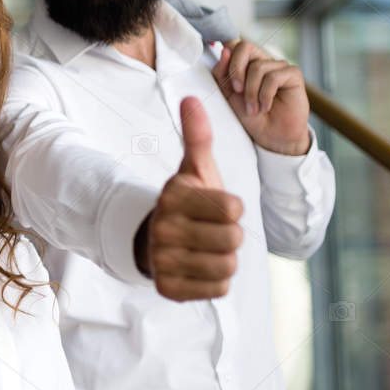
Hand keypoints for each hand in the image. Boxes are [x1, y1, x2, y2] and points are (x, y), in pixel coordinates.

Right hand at [139, 97, 244, 301]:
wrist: (155, 240)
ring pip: (227, 267)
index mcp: (173, 197)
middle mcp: (163, 229)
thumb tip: (191, 98)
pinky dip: (216, 282)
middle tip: (215, 231)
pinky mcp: (168, 289)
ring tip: (209, 250)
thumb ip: (198, 136)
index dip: (233, 208)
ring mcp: (163, 261)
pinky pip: (217, 290)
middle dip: (231, 236)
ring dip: (225, 259)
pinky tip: (201, 268)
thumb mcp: (195, 169)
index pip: (233, 208)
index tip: (218, 207)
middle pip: (233, 239)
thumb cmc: (188, 202)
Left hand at [212, 39, 311, 155]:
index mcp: (246, 64)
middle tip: (237, 91)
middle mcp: (263, 61)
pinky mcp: (293, 74)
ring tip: (253, 108)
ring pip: (258, 67)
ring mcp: (279, 66)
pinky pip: (273, 77)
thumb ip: (223, 75)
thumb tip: (225, 52)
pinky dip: (265, 96)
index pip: (234, 46)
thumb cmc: (251, 116)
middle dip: (236, 71)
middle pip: (245, 47)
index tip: (225, 76)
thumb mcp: (229, 96)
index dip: (227, 57)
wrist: (271, 136)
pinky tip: (266, 107)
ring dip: (251, 93)